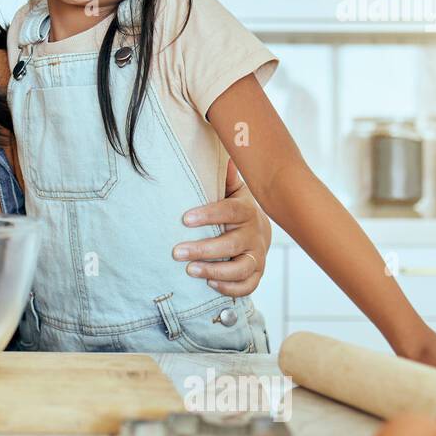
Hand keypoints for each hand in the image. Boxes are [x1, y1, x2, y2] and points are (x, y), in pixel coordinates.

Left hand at [174, 164, 269, 296]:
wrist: (259, 231)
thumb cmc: (236, 209)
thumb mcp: (232, 190)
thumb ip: (224, 176)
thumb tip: (224, 147)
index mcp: (246, 211)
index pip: (230, 211)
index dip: (209, 215)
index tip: (184, 219)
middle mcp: (254, 234)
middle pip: (232, 243)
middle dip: (203, 249)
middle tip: (176, 252)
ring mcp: (257, 256)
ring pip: (240, 268)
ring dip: (214, 271)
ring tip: (189, 271)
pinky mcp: (256, 274)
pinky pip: (247, 286)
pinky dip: (229, 288)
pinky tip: (209, 284)